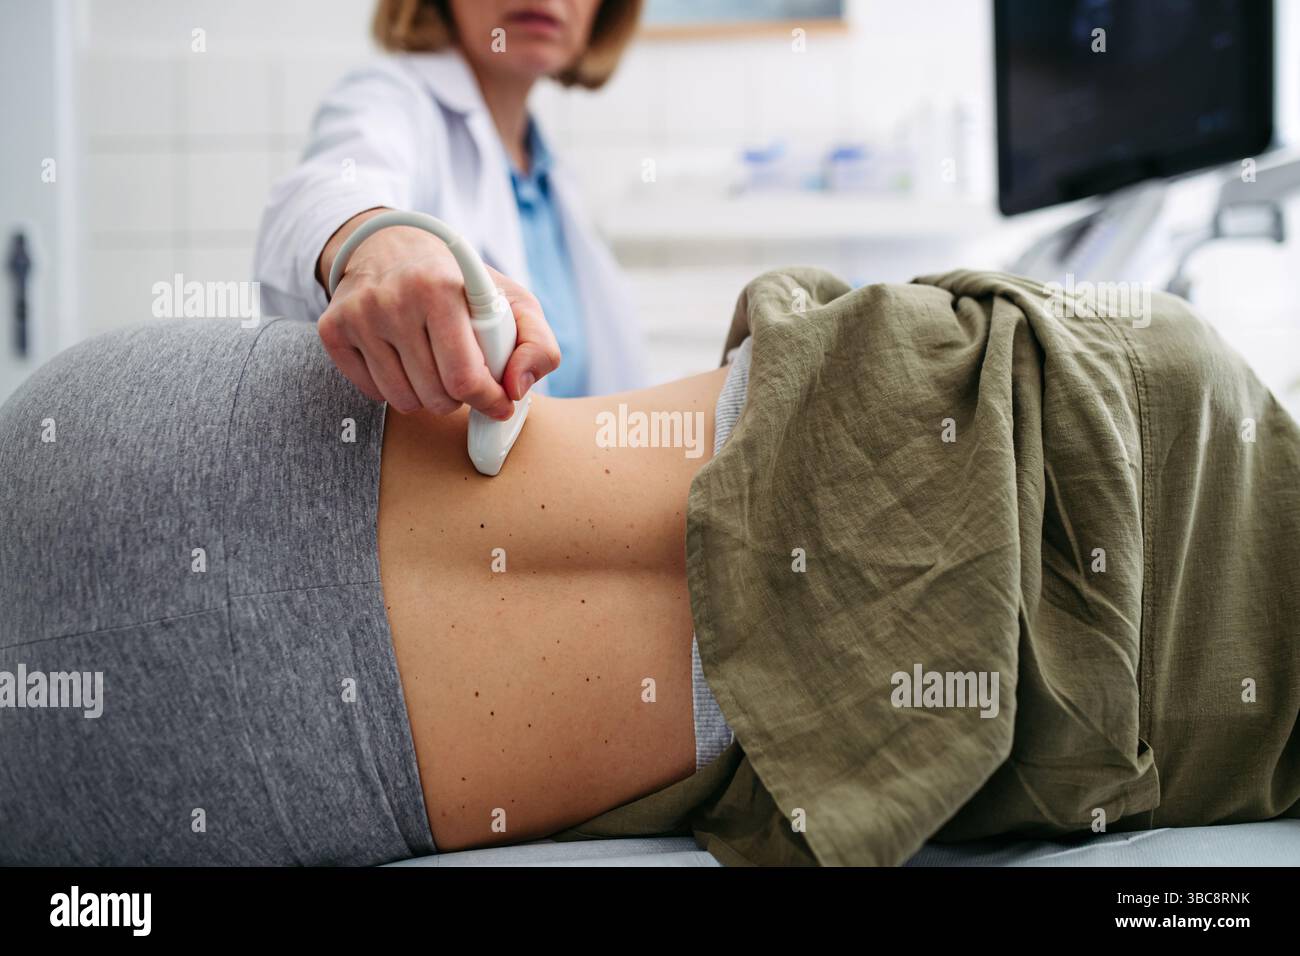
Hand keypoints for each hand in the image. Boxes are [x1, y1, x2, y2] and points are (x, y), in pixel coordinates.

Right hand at [316, 209, 560, 417]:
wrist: (389, 244)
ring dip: (427, 396)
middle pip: (436, 395)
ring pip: (403, 400)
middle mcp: (394, 298)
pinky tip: (403, 360)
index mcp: (442, 287)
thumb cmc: (460, 281)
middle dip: (459, 397)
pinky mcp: (333, 329)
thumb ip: (537, 345)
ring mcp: (359, 315)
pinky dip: (394, 388)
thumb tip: (517, 389)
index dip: (489, 400)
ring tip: (435, 367)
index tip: (499, 402)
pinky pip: (372, 393)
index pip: (465, 376)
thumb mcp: (513, 300)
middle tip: (464, 375)